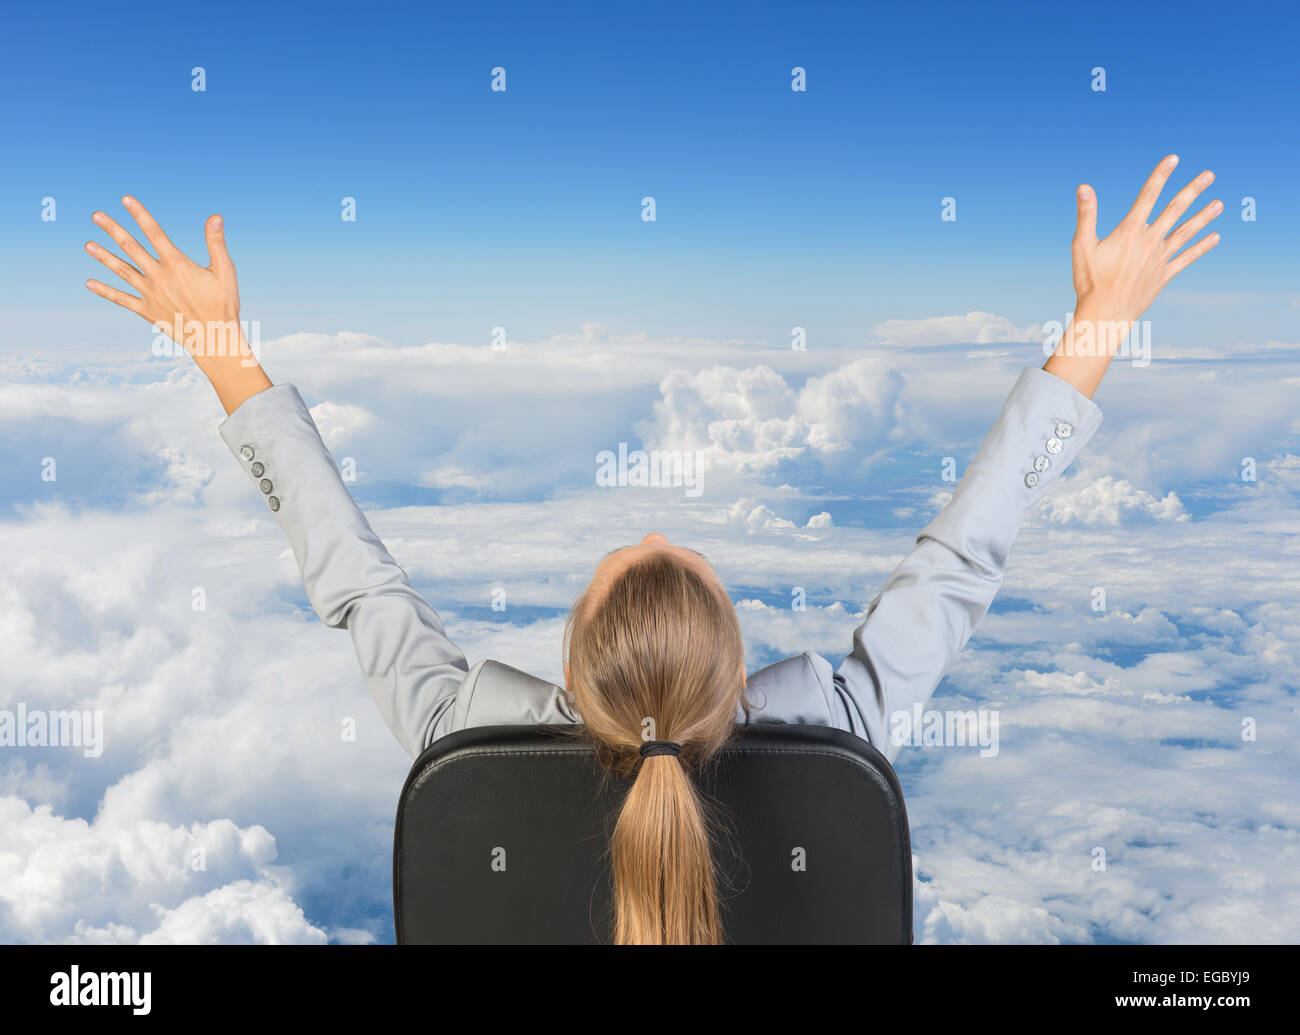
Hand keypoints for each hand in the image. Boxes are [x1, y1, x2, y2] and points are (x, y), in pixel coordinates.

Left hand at [86, 197, 270, 413]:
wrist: (214, 338)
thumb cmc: (224, 304)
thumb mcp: (225, 271)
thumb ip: (216, 243)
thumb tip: (215, 217)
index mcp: (177, 264)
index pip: (154, 232)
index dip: (140, 214)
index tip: (126, 199)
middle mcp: (159, 276)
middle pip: (131, 247)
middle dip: (113, 229)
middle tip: (96, 215)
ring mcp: (150, 294)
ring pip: (122, 271)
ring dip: (104, 256)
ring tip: (88, 245)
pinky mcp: (147, 311)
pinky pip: (122, 300)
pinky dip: (106, 291)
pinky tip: (90, 283)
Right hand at [1071, 154, 1221, 325]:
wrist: (1105, 314)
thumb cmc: (1090, 281)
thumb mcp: (1081, 245)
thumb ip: (1086, 214)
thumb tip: (1084, 187)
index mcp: (1130, 231)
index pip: (1148, 196)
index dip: (1160, 175)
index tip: (1173, 158)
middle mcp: (1150, 241)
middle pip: (1175, 210)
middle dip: (1193, 190)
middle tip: (1209, 175)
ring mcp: (1160, 258)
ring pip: (1187, 232)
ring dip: (1204, 216)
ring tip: (1220, 203)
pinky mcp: (1164, 275)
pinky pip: (1187, 258)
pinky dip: (1201, 247)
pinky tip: (1215, 237)